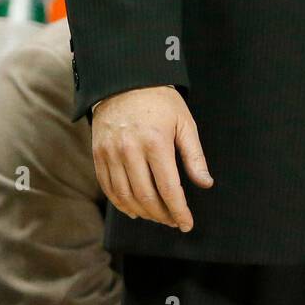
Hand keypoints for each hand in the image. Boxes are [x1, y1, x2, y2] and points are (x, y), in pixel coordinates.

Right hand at [92, 86, 212, 230]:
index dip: (179, 211)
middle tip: (174, 220)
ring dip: (143, 213)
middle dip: (162, 215)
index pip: (168, 189)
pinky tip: (134, 209)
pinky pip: (108, 188)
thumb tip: (205, 183)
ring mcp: (111, 153)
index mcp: (156, 142)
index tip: (186, 224)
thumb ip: (194, 155)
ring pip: (126, 197)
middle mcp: (131, 150)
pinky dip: (121, 204)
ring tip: (157, 216)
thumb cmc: (160, 101)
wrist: (124, 80)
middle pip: (146, 197)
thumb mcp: (184, 122)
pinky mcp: (99, 154)